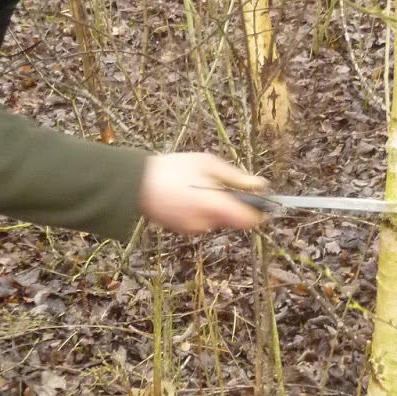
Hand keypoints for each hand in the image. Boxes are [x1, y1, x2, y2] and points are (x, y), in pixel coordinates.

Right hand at [139, 152, 267, 234]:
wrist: (136, 183)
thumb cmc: (172, 168)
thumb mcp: (207, 164)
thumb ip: (235, 177)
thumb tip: (260, 185)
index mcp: (214, 205)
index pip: (249, 220)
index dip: (258, 211)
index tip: (260, 201)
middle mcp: (206, 222)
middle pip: (233, 220)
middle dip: (232, 206)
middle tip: (218, 186)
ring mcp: (193, 229)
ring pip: (217, 221)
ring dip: (215, 208)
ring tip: (196, 188)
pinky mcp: (182, 231)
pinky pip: (201, 223)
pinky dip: (200, 212)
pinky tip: (186, 197)